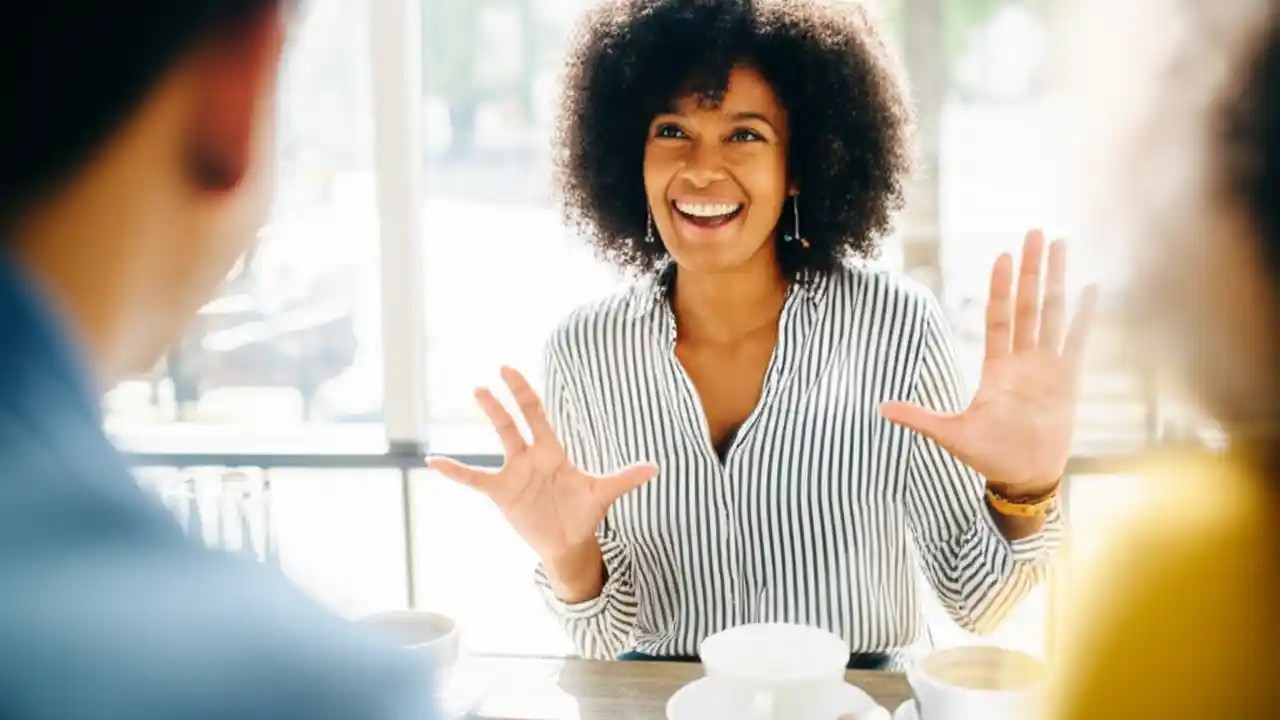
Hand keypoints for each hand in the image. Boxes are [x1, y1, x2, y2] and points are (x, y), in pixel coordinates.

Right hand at [427, 366, 657, 563]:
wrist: (568, 540)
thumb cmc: (584, 511)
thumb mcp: (604, 492)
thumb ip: (625, 478)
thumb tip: (655, 467)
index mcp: (552, 450)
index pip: (537, 414)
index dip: (525, 392)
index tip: (509, 370)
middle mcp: (530, 456)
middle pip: (515, 422)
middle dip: (505, 400)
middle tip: (490, 377)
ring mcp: (513, 473)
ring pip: (499, 440)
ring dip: (490, 418)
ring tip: (477, 393)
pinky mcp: (502, 493)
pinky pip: (474, 480)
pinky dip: (455, 471)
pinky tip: (434, 461)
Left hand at [881, 230, 1098, 497]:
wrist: (1023, 477)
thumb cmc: (988, 455)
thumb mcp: (949, 433)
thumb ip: (919, 417)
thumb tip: (879, 408)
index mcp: (996, 368)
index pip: (999, 317)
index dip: (1000, 287)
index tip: (1002, 254)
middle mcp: (1024, 361)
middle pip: (1028, 304)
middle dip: (1032, 268)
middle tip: (1037, 231)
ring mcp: (1048, 368)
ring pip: (1053, 314)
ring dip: (1058, 280)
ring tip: (1064, 245)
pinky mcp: (1068, 383)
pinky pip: (1078, 343)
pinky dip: (1084, 317)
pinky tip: (1091, 289)